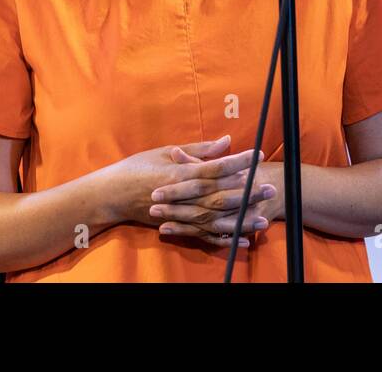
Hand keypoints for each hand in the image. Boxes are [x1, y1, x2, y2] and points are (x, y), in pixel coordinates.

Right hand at [105, 134, 267, 246]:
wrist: (111, 195)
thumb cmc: (137, 168)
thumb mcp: (165, 151)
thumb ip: (198, 149)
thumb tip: (226, 141)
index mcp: (179, 172)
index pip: (213, 167)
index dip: (236, 162)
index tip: (256, 155)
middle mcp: (181, 195)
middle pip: (219, 195)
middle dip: (246, 192)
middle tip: (270, 188)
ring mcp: (179, 214)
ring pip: (215, 219)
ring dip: (240, 219)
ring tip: (264, 219)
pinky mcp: (177, 227)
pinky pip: (204, 236)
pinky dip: (224, 239)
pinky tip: (243, 240)